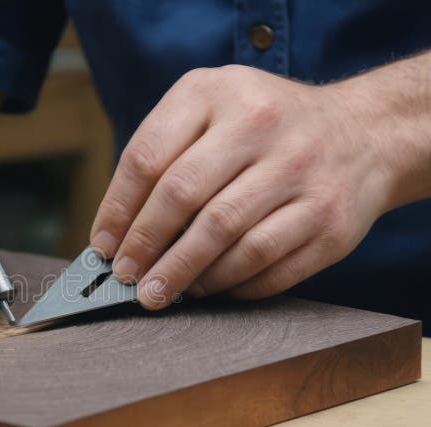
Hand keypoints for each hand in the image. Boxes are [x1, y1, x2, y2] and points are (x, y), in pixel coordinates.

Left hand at [90, 64, 393, 308]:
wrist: (362, 133)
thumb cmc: (264, 130)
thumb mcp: (212, 110)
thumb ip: (164, 154)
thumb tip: (117, 231)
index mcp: (217, 93)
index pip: (148, 157)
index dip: (118, 210)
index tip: (104, 246)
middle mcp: (262, 125)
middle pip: (183, 196)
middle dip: (146, 247)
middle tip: (127, 277)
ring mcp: (301, 172)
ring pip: (226, 237)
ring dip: (184, 274)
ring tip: (162, 291)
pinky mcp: (329, 219)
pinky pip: (268, 264)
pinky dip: (231, 284)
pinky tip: (210, 287)